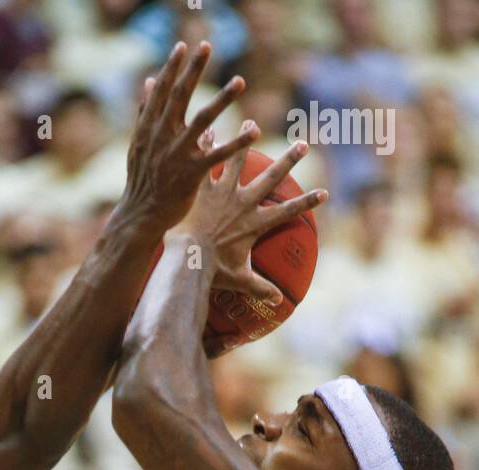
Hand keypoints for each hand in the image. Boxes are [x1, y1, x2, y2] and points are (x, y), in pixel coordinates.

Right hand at [122, 41, 259, 236]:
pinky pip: (217, 155)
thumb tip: (147, 81)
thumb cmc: (143, 180)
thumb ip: (145, 112)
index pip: (160, 91)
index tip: (183, 46)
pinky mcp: (191, 174)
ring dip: (221, 100)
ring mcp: (176, 155)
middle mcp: (162, 138)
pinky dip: (236, 143)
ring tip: (239, 82)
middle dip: (193, 71)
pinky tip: (254, 131)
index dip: (171, 68)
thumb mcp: (139, 144)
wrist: (140, 217)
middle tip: (206, 46)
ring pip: (201, 121)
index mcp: (149, 129)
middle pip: (179, 97)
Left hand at [186, 133, 326, 305]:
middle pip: (271, 178)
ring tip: (251, 122)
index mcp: (254, 224)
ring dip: (245, 140)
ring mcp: (222, 193)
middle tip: (304, 144)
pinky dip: (207, 147)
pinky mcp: (201, 188)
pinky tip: (208, 129)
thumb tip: (280, 302)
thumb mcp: (239, 281)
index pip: (288, 212)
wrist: (187, 258)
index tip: (325, 192)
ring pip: (237, 160)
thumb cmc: (212, 272)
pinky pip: (205, 163)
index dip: (307, 202)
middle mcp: (243, 203)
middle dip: (289, 161)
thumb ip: (260, 288)